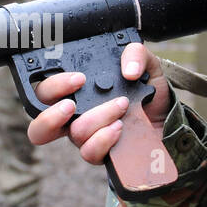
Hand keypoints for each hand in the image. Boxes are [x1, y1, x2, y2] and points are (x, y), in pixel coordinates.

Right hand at [26, 42, 170, 165]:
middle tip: (72, 104)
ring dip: (98, 117)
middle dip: (52, 114)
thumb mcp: (144, 64)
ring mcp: (84, 137)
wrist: (167, 119)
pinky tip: (119, 127)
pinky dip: (104, 138)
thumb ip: (135, 53)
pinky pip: (89, 152)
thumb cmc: (147, 92)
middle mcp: (73, 116)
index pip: (45, 91)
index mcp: (74, 92)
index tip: (78, 79)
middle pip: (39, 123)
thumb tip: (128, 69)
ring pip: (74, 133)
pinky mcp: (99, 154)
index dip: (53, 86)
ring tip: (121, 106)